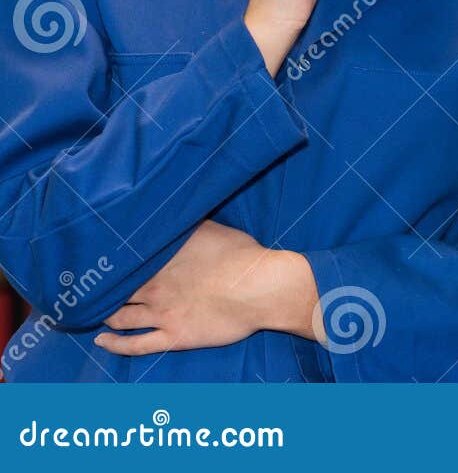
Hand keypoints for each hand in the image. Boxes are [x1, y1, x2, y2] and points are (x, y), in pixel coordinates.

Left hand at [93, 221, 318, 355]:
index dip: (111, 265)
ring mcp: (162, 314)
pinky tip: (101, 341)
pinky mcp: (174, 337)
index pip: (124, 263)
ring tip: (98, 312)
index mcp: (161, 261)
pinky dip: (114, 345)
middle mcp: (154, 287)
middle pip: (116, 291)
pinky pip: (135, 346)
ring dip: (106, 315)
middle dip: (104, 291)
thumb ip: (185, 226)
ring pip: (120, 317)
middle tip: (95, 291)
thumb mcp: (212, 229)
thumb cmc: (242, 256)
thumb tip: (169, 213)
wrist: (261, 289)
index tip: (100, 264)